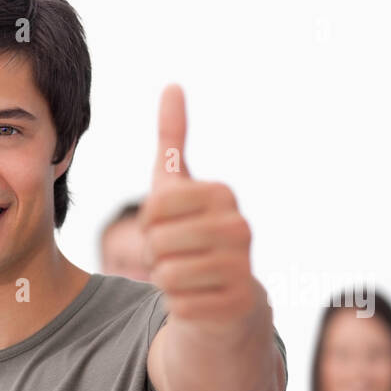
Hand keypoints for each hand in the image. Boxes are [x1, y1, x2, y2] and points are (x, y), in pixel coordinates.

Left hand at [139, 84, 257, 325]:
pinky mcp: (236, 304)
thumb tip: (172, 86)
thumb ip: (172, 141)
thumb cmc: (192, 238)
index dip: (148, 224)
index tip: (168, 228)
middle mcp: (239, 227)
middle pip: (157, 241)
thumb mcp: (178, 191)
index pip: (154, 208)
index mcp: (222, 195)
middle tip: (177, 258)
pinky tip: (197, 299)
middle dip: (155, 255)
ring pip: (166, 274)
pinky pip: (178, 303)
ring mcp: (242, 267)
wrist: (225, 302)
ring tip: (186, 277)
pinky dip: (178, 305)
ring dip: (165, 280)